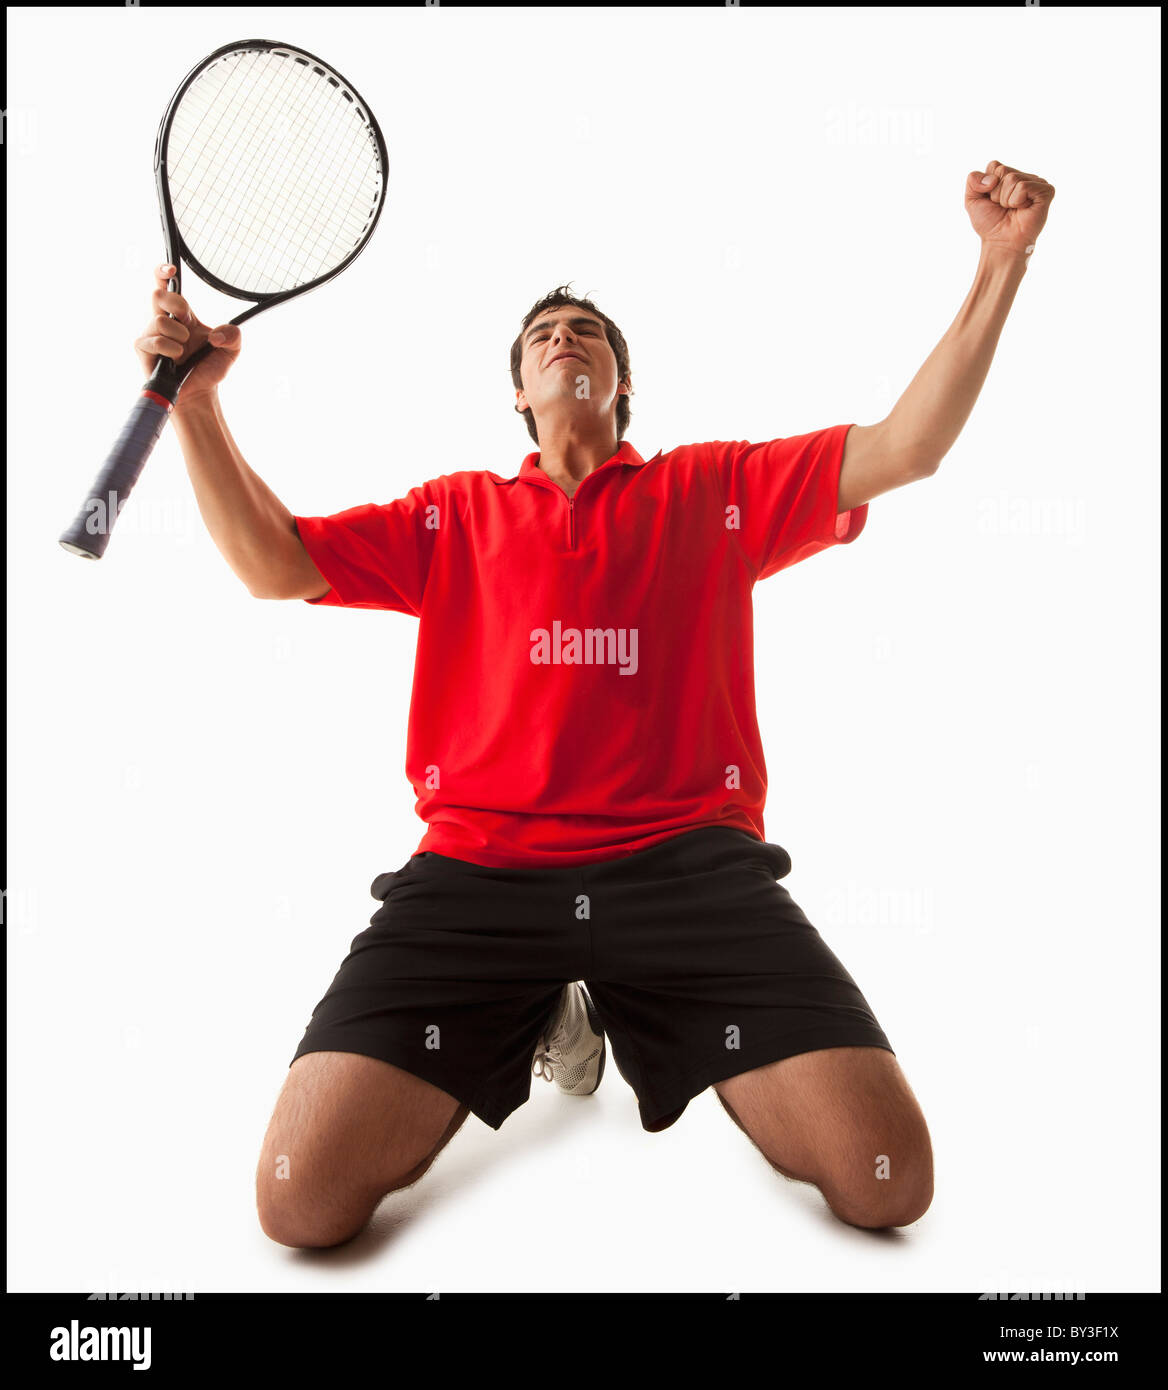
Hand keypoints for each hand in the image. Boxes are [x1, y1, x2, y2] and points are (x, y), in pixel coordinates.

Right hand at [134, 264, 241, 406]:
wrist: (199, 393)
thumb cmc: (209, 368)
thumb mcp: (232, 350)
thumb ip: (233, 335)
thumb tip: (215, 335)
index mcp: (182, 315)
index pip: (167, 286)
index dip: (163, 273)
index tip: (171, 270)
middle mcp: (164, 320)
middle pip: (159, 295)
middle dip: (177, 305)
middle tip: (188, 322)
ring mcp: (151, 333)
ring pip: (160, 321)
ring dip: (179, 337)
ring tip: (183, 351)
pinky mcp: (143, 348)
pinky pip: (156, 341)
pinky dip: (171, 350)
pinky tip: (175, 359)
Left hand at [965, 161, 1054, 257]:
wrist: (1001, 243)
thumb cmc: (990, 224)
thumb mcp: (972, 200)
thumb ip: (973, 180)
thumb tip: (992, 178)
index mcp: (1009, 176)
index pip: (994, 165)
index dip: (986, 186)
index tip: (992, 201)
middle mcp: (1024, 177)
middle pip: (1002, 170)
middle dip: (996, 193)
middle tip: (1003, 207)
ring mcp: (1036, 183)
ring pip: (1012, 178)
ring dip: (1006, 199)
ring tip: (1012, 209)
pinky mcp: (1046, 191)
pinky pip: (1023, 186)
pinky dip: (1016, 200)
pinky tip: (1022, 209)